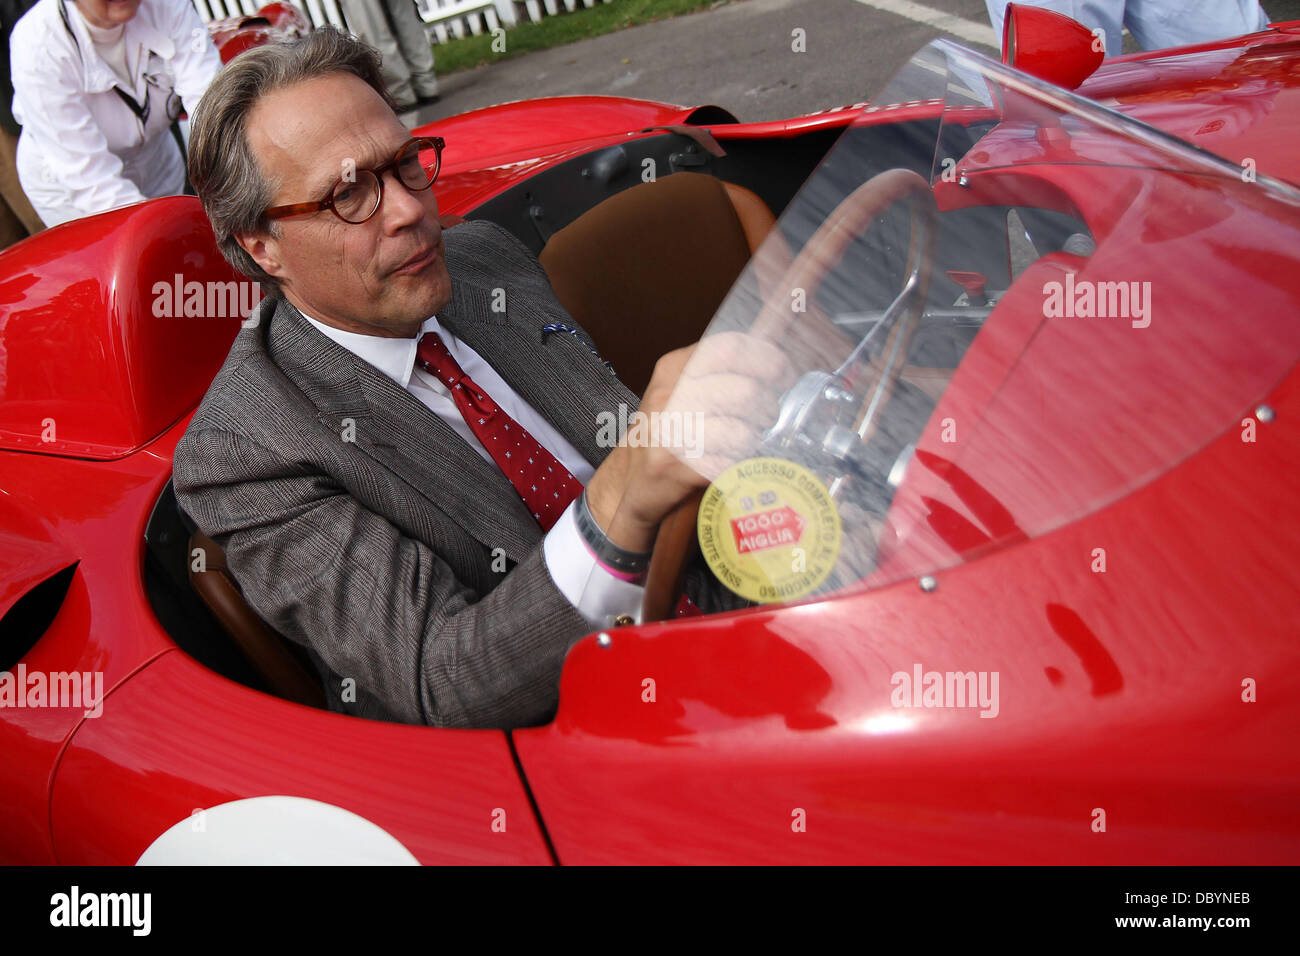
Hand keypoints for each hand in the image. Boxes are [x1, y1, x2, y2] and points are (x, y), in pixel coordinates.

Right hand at [585, 331, 793, 551]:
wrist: (631, 480)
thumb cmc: (666, 431)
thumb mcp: (682, 388)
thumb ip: (720, 369)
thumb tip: (775, 355)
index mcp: (673, 369)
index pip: (730, 348)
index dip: (766, 359)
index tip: (781, 373)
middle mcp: (669, 397)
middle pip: (746, 391)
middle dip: (767, 406)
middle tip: (765, 415)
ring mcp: (671, 433)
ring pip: (743, 431)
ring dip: (753, 439)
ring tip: (744, 440)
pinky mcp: (677, 467)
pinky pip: (731, 463)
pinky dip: (737, 464)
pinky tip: (727, 461)